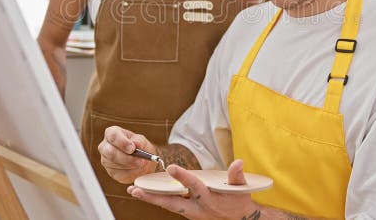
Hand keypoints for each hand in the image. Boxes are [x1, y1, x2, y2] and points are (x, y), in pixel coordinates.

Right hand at [97, 126, 158, 182]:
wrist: (142, 159)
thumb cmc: (139, 146)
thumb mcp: (142, 140)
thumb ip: (139, 141)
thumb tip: (136, 144)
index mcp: (112, 133)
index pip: (112, 135)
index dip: (122, 142)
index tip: (133, 148)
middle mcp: (105, 146)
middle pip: (110, 152)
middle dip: (126, 158)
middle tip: (140, 160)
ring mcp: (106, 160)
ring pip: (115, 164)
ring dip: (131, 166)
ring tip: (141, 164)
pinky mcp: (111, 172)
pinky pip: (119, 174)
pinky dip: (131, 173)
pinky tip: (137, 169)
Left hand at [127, 159, 261, 219]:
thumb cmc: (239, 202)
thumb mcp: (241, 189)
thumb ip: (237, 176)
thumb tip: (238, 162)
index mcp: (209, 199)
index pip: (193, 186)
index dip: (182, 177)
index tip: (170, 167)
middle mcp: (197, 208)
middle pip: (171, 202)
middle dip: (153, 196)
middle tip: (136, 190)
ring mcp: (191, 212)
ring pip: (167, 205)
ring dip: (150, 198)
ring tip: (133, 190)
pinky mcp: (188, 213)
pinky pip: (170, 205)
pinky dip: (157, 199)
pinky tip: (145, 194)